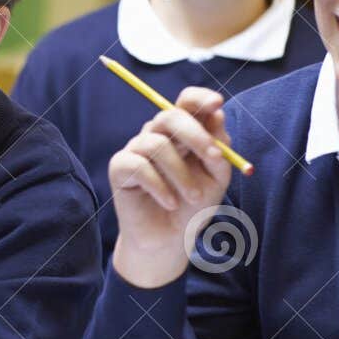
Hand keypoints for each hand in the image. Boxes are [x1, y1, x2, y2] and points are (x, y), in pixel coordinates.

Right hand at [108, 87, 232, 287]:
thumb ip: (218, 148)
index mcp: (183, 132)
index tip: (217, 104)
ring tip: (193, 197)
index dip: (199, 99)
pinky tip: (170, 203)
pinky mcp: (120, 168)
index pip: (186, 102)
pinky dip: (160, 186)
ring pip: (157, 144)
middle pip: (169, 116)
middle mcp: (157, 135)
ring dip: (182, 173)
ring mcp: (136, 149)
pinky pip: (139, 166)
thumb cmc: (193, 205)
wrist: (170, 240)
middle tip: (214, 157)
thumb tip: (217, 116)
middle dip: (195, 134)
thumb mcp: (216, 177)